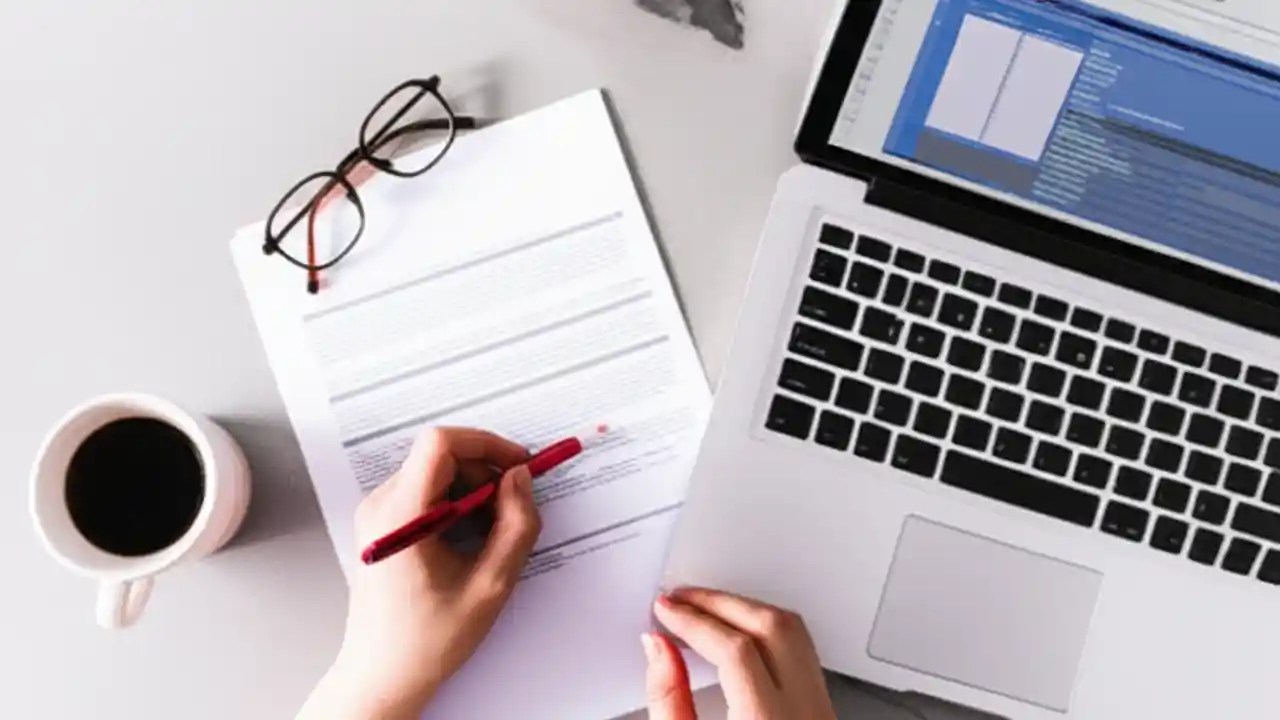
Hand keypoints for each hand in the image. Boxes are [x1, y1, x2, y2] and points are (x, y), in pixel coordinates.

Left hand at [298, 428, 540, 719]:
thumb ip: (516, 526)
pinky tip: (471, 538)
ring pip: (436, 472)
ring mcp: (378, 514)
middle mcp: (380, 506)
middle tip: (514, 505)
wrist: (382, 674)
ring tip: (492, 531)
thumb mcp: (490, 585)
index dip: (486, 444)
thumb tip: (521, 479)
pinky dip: (457, 503)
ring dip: (473, 490)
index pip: (440, 443)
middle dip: (486, 472)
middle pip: (441, 455)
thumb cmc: (426, 641)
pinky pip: (426, 491)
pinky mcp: (383, 524)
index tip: (517, 465)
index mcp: (400, 517)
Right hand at [645, 588, 836, 719]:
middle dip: (720, 604)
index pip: (735, 651)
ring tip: (704, 609)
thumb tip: (658, 650)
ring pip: (794, 632)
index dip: (695, 621)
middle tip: (681, 598)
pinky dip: (767, 630)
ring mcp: (821, 709)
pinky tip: (735, 633)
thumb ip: (669, 702)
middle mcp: (804, 712)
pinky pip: (802, 650)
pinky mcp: (824, 708)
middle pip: (772, 628)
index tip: (666, 611)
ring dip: (746, 611)